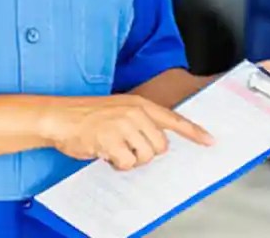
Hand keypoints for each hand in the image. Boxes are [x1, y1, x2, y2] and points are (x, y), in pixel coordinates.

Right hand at [42, 95, 213, 170]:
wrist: (59, 116)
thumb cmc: (85, 116)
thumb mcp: (117, 110)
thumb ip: (138, 122)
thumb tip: (156, 144)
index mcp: (138, 104)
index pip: (173, 119)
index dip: (194, 132)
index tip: (210, 141)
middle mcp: (134, 112)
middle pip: (160, 147)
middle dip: (145, 154)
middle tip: (125, 149)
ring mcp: (123, 125)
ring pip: (145, 157)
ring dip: (130, 160)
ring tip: (112, 149)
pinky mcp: (111, 139)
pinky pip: (126, 164)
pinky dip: (116, 164)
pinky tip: (104, 153)